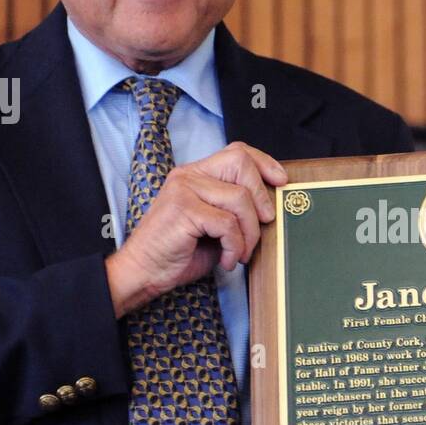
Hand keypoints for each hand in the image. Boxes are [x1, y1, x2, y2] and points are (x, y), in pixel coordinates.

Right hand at [105, 141, 286, 316]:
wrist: (144, 272)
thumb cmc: (179, 252)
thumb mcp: (214, 226)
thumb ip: (235, 209)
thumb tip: (271, 207)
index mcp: (196, 174)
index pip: (237, 151)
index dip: (264, 163)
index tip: (281, 182)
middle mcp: (188, 175)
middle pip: (241, 163)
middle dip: (261, 197)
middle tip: (265, 224)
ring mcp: (184, 189)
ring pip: (239, 198)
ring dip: (249, 233)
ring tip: (241, 253)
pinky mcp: (184, 209)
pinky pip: (227, 223)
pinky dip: (235, 246)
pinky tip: (228, 260)